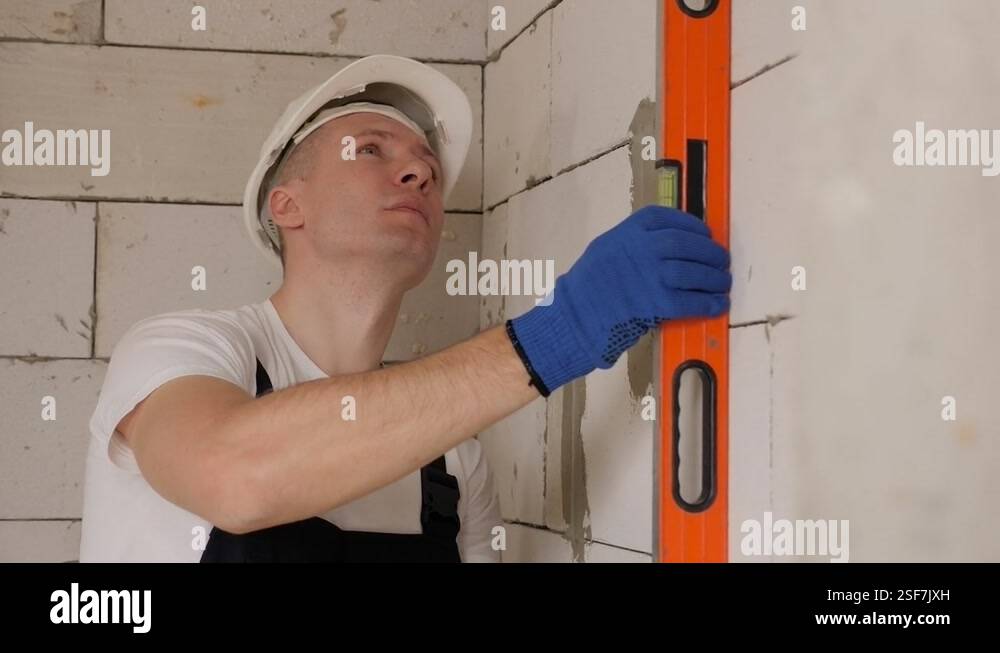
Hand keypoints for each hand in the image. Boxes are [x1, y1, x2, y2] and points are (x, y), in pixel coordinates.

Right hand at [507, 205, 731, 394]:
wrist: (573, 319)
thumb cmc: (586, 289)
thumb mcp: (604, 252)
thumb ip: (634, 245)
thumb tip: (670, 246)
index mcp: (626, 233)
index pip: (667, 218)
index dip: (691, 225)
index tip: (704, 234)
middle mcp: (639, 249)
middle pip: (686, 243)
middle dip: (710, 252)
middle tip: (722, 260)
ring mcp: (648, 275)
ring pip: (692, 271)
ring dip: (714, 278)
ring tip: (723, 283)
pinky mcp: (655, 303)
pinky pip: (690, 301)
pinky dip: (707, 303)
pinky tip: (716, 305)